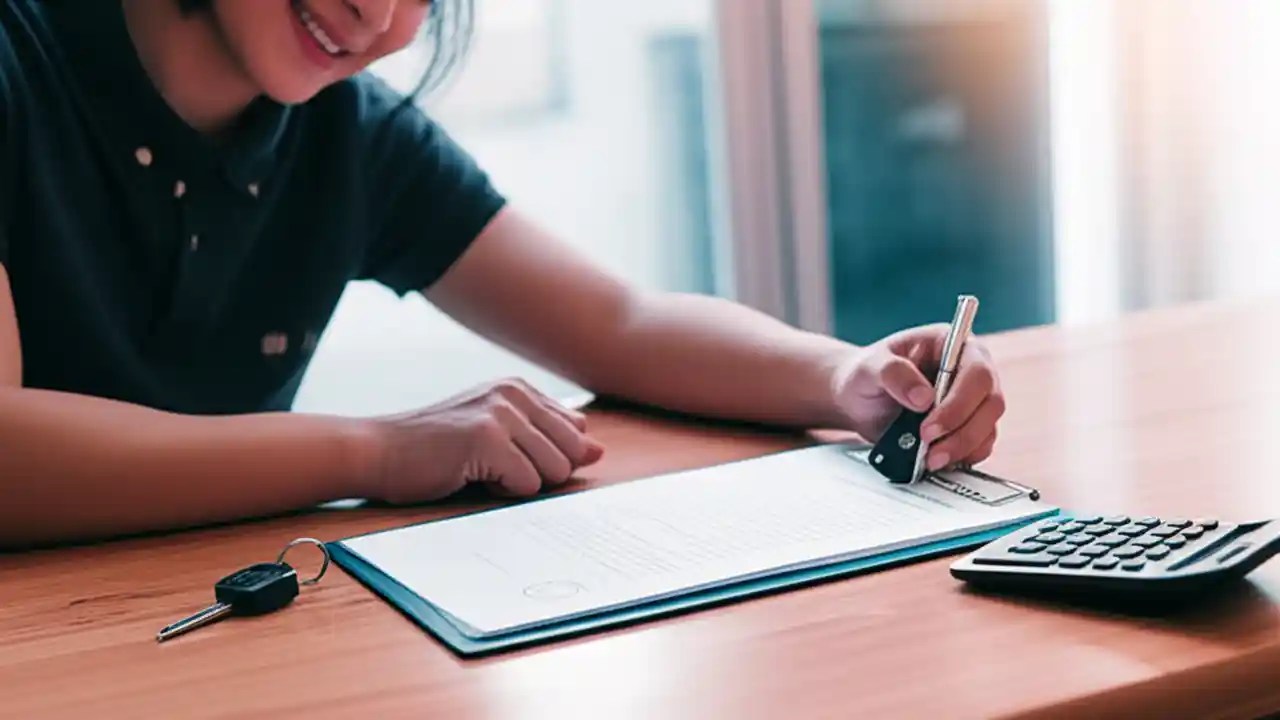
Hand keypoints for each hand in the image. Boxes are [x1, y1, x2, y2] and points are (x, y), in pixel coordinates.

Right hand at [360, 378, 604, 503]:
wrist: (380, 452)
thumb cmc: (435, 450)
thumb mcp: (498, 435)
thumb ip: (547, 438)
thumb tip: (598, 450)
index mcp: (519, 388)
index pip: (574, 431)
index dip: (547, 458)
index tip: (507, 458)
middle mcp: (514, 393)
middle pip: (570, 453)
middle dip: (539, 473)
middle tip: (493, 467)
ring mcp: (501, 413)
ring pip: (553, 471)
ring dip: (519, 484)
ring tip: (479, 469)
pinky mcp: (487, 439)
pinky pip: (526, 484)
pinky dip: (501, 492)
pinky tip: (470, 476)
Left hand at [830, 324, 1004, 470]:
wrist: (858, 400)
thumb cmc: (866, 375)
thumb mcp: (869, 368)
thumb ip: (894, 374)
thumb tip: (924, 397)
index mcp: (952, 344)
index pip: (977, 372)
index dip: (959, 402)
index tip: (929, 427)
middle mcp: (970, 370)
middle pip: (990, 403)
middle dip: (961, 432)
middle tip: (929, 449)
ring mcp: (973, 400)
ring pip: (987, 428)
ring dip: (961, 448)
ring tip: (929, 460)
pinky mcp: (967, 426)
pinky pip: (980, 445)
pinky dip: (961, 457)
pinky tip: (936, 460)